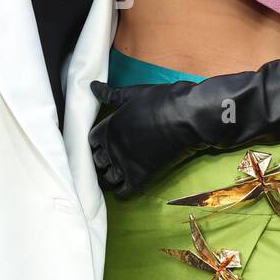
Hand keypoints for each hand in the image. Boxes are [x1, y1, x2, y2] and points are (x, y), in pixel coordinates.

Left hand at [88, 78, 201, 199]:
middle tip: (108, 159)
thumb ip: (111, 94)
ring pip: (106, 178)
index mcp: (109, 127)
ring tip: (113, 174)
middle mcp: (112, 147)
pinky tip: (123, 188)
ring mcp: (125, 164)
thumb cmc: (162, 100)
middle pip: (97, 160)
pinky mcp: (140, 177)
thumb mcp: (134, 93)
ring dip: (108, 177)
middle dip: (101, 160)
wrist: (187, 116)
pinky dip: (120, 192)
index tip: (102, 143)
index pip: (91, 140)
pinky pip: (122, 192)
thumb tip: (92, 87)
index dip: (96, 142)